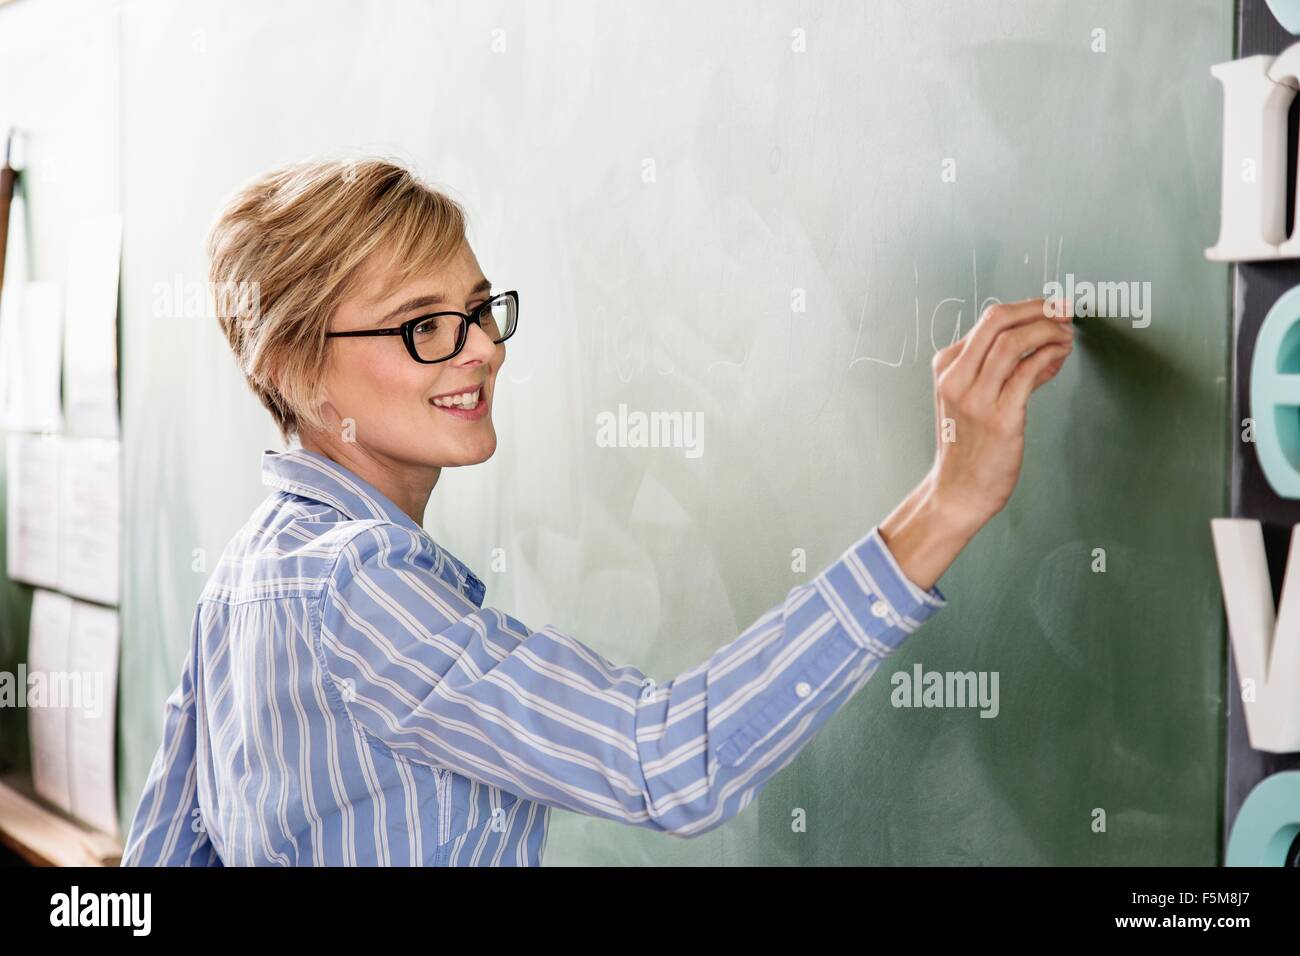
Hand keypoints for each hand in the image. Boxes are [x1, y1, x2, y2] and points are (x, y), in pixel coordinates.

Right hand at [879, 297, 1073, 589]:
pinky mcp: (999, 418)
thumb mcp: (970, 399)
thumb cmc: (967, 447)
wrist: (958, 491)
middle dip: (1038, 309)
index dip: (1027, 308)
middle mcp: (956, 379)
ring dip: (1048, 332)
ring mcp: (976, 398)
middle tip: (1065, 311)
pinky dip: (1049, 357)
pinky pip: (1027, 373)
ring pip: (1013, 343)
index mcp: (946, 368)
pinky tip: (1060, 357)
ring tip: (1066, 336)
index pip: (988, 321)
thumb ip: (1000, 370)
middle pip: (997, 321)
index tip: (1052, 309)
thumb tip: (1044, 347)